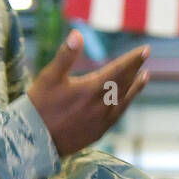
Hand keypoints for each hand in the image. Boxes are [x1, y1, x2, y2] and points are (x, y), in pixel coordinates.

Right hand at [27, 29, 149, 156]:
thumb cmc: (38, 106)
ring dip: (135, 88)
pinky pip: (116, 115)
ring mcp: (100, 122)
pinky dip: (124, 104)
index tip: (146, 49)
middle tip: (145, 56)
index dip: (132, 59)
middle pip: (124, 84)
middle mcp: (100, 106)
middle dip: (135, 69)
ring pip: (123, 101)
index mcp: (91, 90)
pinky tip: (125, 101)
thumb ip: (66, 56)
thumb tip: (77, 34)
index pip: (118, 71)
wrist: (33, 144)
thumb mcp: (49, 77)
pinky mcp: (96, 133)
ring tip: (145, 77)